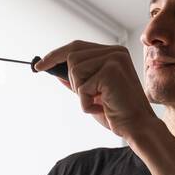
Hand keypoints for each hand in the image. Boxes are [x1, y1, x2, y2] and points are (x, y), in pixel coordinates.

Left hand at [34, 41, 159, 141]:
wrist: (136, 127)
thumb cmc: (116, 113)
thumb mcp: (92, 94)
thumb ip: (76, 80)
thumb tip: (54, 71)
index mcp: (113, 53)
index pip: (77, 47)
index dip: (55, 55)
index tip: (38, 66)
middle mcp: (115, 51)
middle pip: (72, 56)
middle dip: (73, 80)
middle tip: (87, 97)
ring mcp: (114, 59)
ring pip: (74, 70)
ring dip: (81, 93)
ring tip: (100, 102)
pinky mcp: (110, 71)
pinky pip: (81, 87)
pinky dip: (86, 103)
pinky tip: (103, 108)